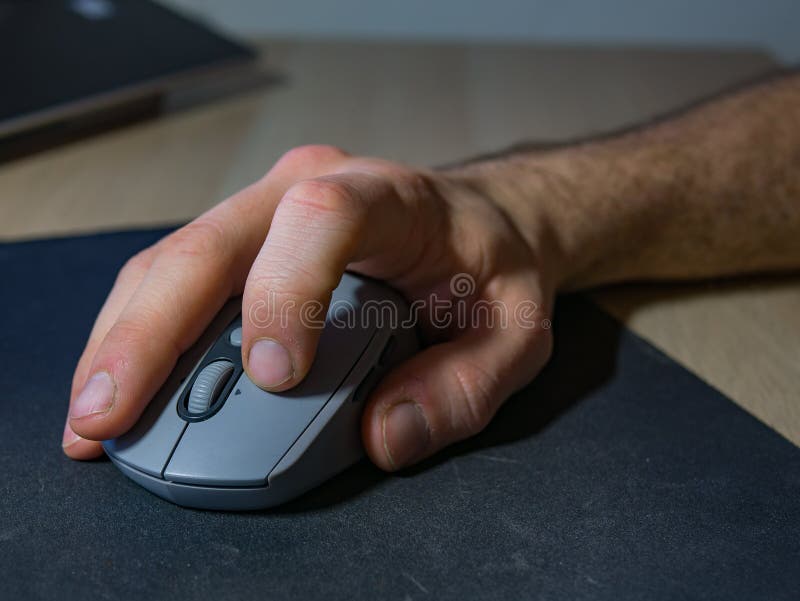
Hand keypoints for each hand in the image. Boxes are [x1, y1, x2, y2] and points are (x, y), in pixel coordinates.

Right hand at [62, 145, 555, 469]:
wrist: (473, 221)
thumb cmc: (490, 266)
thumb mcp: (515, 331)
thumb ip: (464, 386)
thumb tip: (382, 436)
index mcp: (389, 197)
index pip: (323, 216)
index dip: (286, 291)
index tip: (274, 376)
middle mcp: (309, 188)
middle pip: (212, 244)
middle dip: (153, 332)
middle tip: (113, 414)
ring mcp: (264, 210)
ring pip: (172, 261)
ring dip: (125, 338)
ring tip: (94, 416)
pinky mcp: (242, 241)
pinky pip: (173, 278)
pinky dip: (137, 332)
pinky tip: (116, 380)